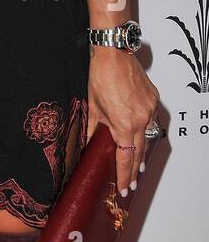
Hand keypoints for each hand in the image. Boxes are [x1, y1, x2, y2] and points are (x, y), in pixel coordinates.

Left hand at [87, 48, 159, 196]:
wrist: (113, 54)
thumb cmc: (100, 77)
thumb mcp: (93, 107)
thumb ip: (92, 130)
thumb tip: (87, 145)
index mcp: (124, 124)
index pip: (126, 157)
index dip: (125, 175)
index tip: (125, 187)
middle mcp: (141, 119)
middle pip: (139, 151)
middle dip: (135, 169)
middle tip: (132, 183)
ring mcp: (150, 109)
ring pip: (147, 136)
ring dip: (141, 151)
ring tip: (137, 165)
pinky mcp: (154, 100)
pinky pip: (151, 120)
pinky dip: (145, 130)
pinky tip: (140, 137)